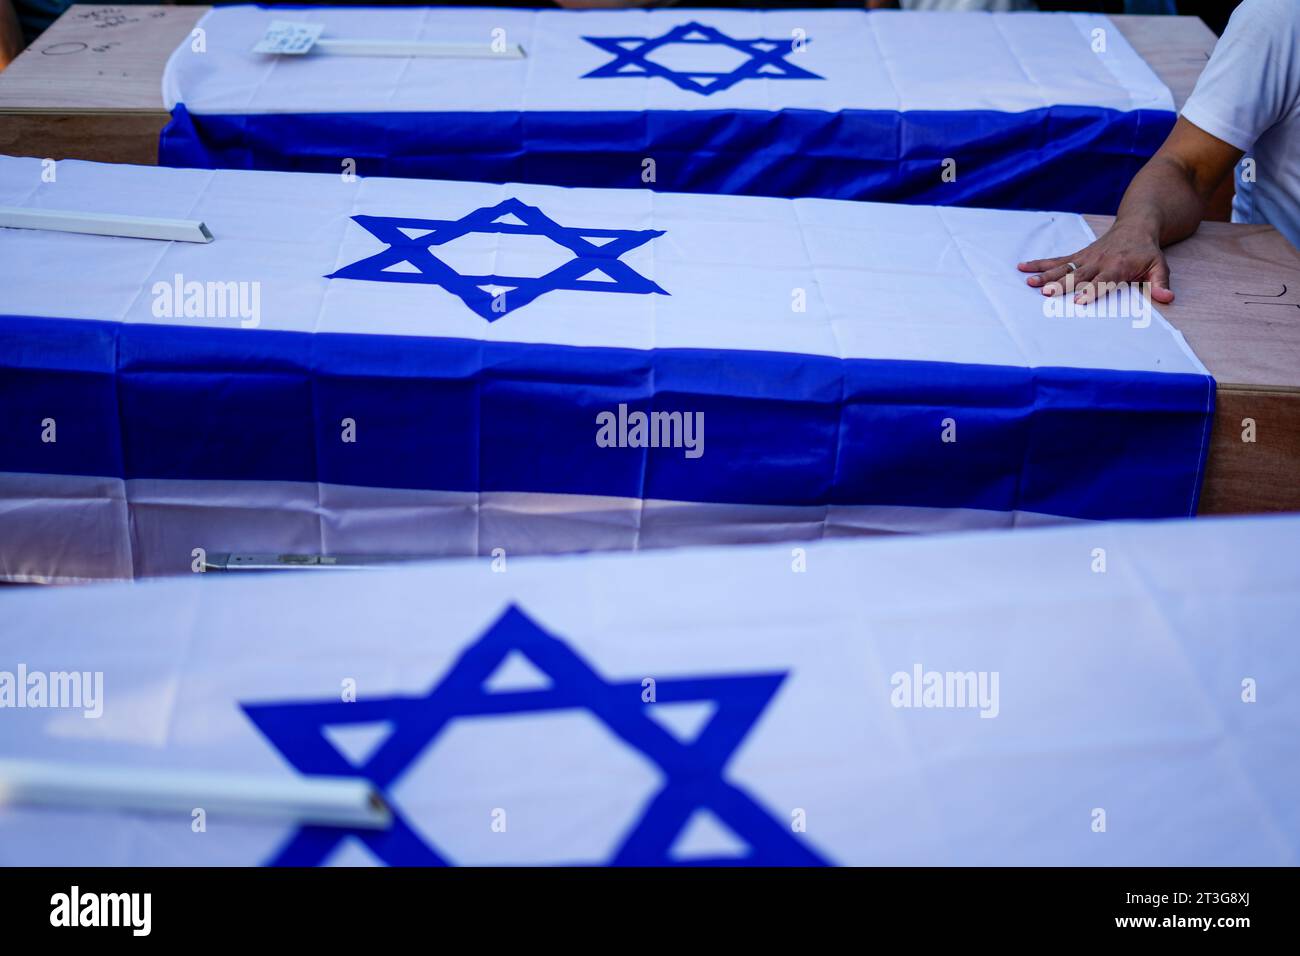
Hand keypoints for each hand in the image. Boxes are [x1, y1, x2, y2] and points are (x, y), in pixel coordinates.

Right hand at [1017, 223, 1173, 305]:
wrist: (1137, 225)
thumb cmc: (1147, 252)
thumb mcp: (1160, 266)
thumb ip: (1161, 283)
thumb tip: (1168, 299)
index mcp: (1118, 267)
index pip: (1103, 281)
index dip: (1091, 291)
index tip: (1078, 301)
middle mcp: (1099, 262)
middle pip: (1077, 275)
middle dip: (1060, 284)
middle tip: (1045, 291)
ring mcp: (1085, 258)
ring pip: (1063, 267)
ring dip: (1045, 275)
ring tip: (1029, 282)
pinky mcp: (1077, 255)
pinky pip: (1056, 260)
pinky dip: (1039, 263)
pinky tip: (1022, 267)